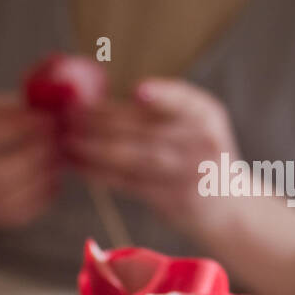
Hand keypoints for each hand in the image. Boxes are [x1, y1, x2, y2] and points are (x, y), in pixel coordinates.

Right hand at [0, 92, 58, 240]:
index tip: (49, 117)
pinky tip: (49, 176)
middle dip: (33, 159)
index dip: (23, 127)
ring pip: (8, 201)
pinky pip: (19, 214)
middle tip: (56, 140)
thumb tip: (49, 107)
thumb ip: (7, 108)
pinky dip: (42, 196)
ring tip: (56, 156)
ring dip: (41, 178)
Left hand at [62, 78, 239, 236]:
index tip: (138, 91)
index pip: (185, 101)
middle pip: (143, 128)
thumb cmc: (199, 154)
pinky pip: (127, 182)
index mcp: (205, 115)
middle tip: (68, 113)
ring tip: (66, 140)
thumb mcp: (198, 123)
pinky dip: (98, 173)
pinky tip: (77, 164)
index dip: (163, 96)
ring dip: (93, 147)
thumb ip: (164, 107)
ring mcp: (185, 172)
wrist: (227, 203)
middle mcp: (200, 142)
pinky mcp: (168, 198)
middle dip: (100, 119)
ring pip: (132, 156)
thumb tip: (100, 99)